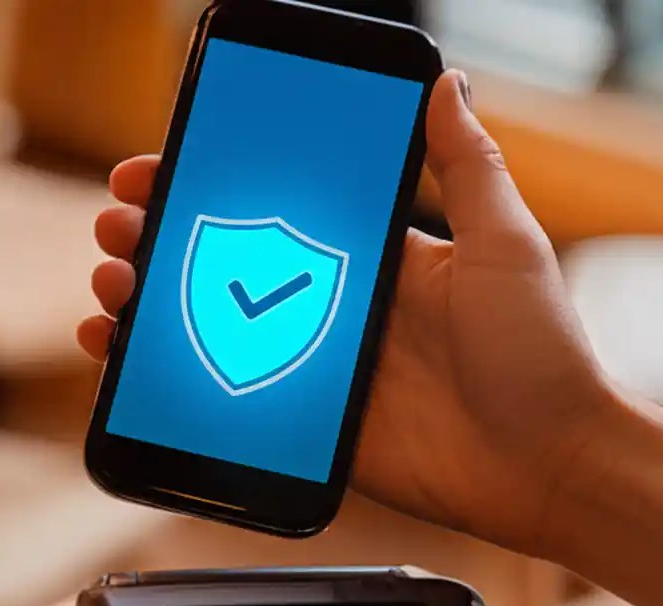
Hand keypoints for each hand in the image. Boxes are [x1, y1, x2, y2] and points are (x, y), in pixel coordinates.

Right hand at [79, 70, 615, 555]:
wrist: (551, 465)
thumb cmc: (541, 352)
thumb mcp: (507, 244)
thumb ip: (470, 168)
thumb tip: (448, 84)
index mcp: (376, 259)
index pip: (275, 210)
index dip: (213, 188)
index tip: (160, 167)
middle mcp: (338, 310)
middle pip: (227, 267)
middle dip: (163, 240)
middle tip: (118, 228)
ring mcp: (318, 372)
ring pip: (212, 330)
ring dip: (152, 304)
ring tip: (112, 286)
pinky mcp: (311, 430)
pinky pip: (224, 401)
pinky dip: (166, 381)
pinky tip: (122, 360)